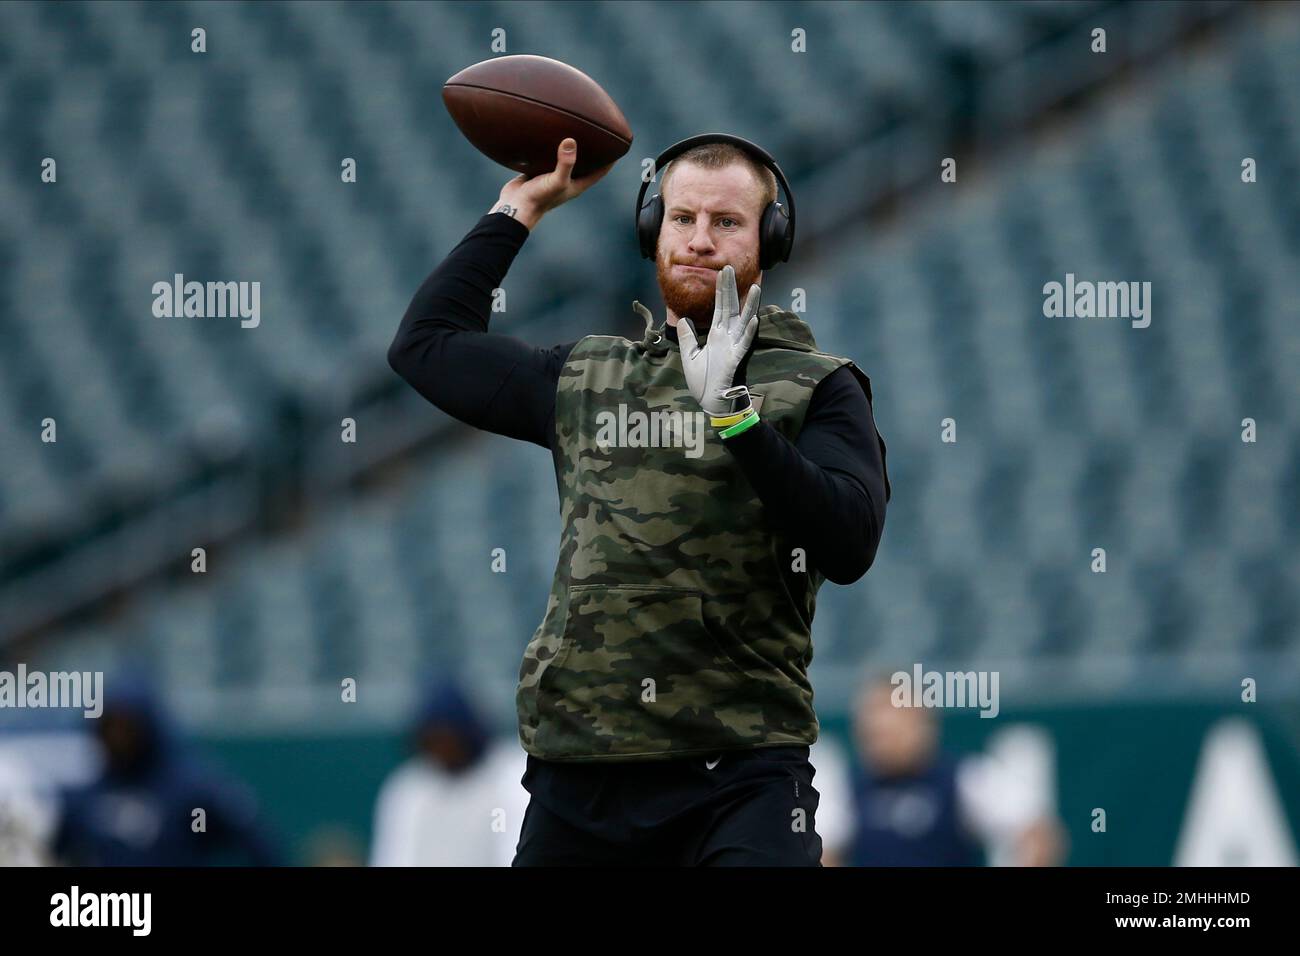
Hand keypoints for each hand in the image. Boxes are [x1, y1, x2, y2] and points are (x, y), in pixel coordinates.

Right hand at [488, 138, 614, 229]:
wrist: (514, 206)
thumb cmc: (538, 198)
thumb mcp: (556, 180)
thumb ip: (565, 163)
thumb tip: (571, 141)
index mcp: (577, 184)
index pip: (600, 171)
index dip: (610, 160)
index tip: (618, 144)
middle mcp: (567, 179)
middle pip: (585, 163)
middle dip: (592, 150)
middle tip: (598, 131)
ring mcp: (552, 175)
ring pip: (566, 158)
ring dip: (571, 146)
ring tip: (576, 127)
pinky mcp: (539, 170)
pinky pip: (548, 155)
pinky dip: (551, 146)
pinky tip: (550, 132)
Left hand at [677, 264, 760, 416]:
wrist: (710, 402)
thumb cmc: (703, 381)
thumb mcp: (689, 357)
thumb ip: (687, 338)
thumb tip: (683, 319)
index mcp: (716, 335)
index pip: (720, 307)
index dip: (721, 290)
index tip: (723, 271)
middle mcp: (727, 337)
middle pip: (730, 308)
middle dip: (730, 289)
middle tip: (730, 268)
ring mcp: (733, 347)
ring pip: (743, 322)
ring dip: (749, 306)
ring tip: (756, 288)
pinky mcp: (735, 360)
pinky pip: (743, 344)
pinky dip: (748, 332)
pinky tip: (753, 320)